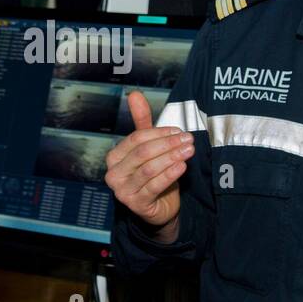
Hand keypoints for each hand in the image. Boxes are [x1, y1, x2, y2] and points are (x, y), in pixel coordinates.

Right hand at [104, 91, 193, 242]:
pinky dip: (170, 174)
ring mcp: (123, 191)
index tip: (178, 130)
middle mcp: (114, 174)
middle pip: (143, 153)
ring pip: (149, 169)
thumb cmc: (153, 174)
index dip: (159, 133)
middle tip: (188, 138)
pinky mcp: (136, 205)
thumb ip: (142, 122)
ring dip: (172, 157)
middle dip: (167, 144)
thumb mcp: (148, 146)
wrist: (160, 207)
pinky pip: (154, 186)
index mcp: (114, 157)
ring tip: (188, 150)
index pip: (136, 138)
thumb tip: (135, 94)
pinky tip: (182, 166)